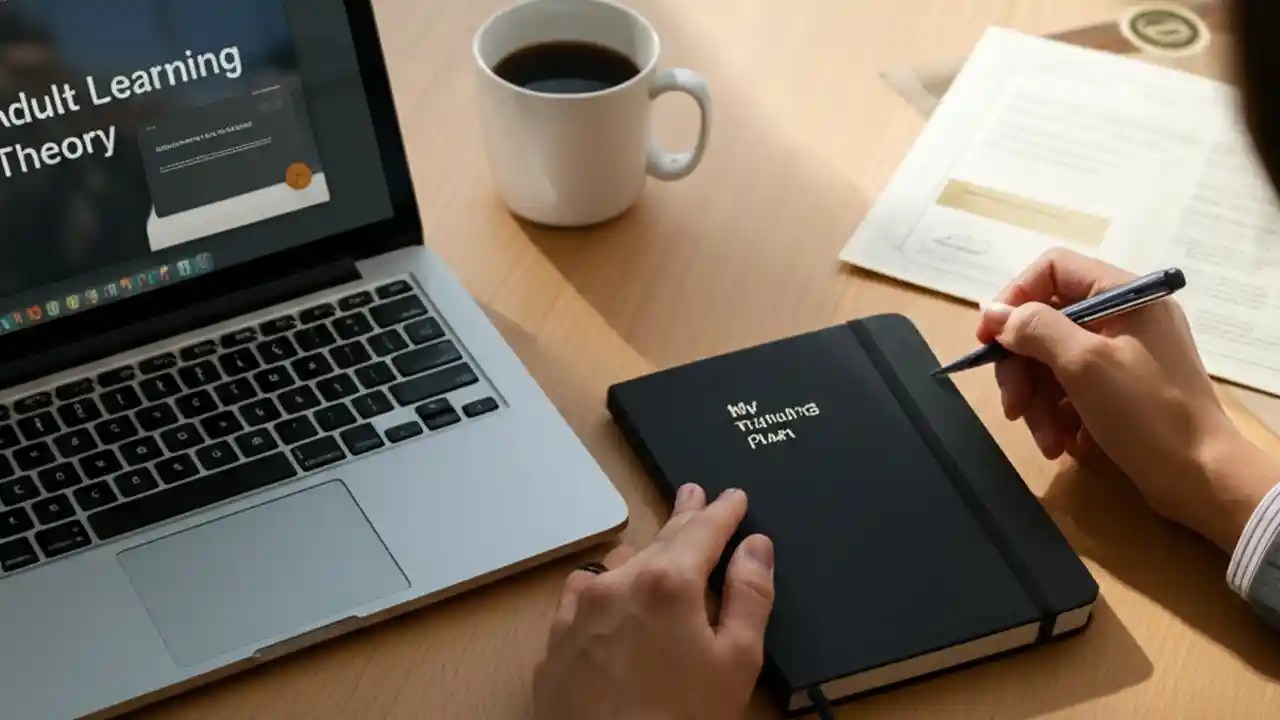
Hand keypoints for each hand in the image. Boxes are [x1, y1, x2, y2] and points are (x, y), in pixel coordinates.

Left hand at [533, 485, 774, 719]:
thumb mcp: (737, 663)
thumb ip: (750, 597)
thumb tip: (755, 548)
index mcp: (669, 583)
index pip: (703, 530)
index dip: (723, 512)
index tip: (734, 497)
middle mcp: (619, 582)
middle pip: (660, 538)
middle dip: (684, 517)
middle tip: (695, 495)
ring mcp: (581, 608)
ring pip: (619, 562)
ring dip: (643, 552)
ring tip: (660, 547)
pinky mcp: (558, 636)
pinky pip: (585, 592)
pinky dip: (605, 584)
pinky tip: (611, 590)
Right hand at [977, 249, 1279, 550]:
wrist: (1202, 478)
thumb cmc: (1146, 413)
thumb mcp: (1083, 364)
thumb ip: (1035, 329)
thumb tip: (994, 312)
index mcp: (1125, 295)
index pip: (1053, 270)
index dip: (1013, 298)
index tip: (988, 339)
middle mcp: (1125, 316)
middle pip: (1047, 323)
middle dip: (1023, 369)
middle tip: (1014, 407)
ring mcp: (1124, 354)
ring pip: (1055, 362)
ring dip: (1040, 403)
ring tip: (1047, 441)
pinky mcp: (1123, 390)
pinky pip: (1074, 389)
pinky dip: (1062, 416)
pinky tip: (1067, 444)